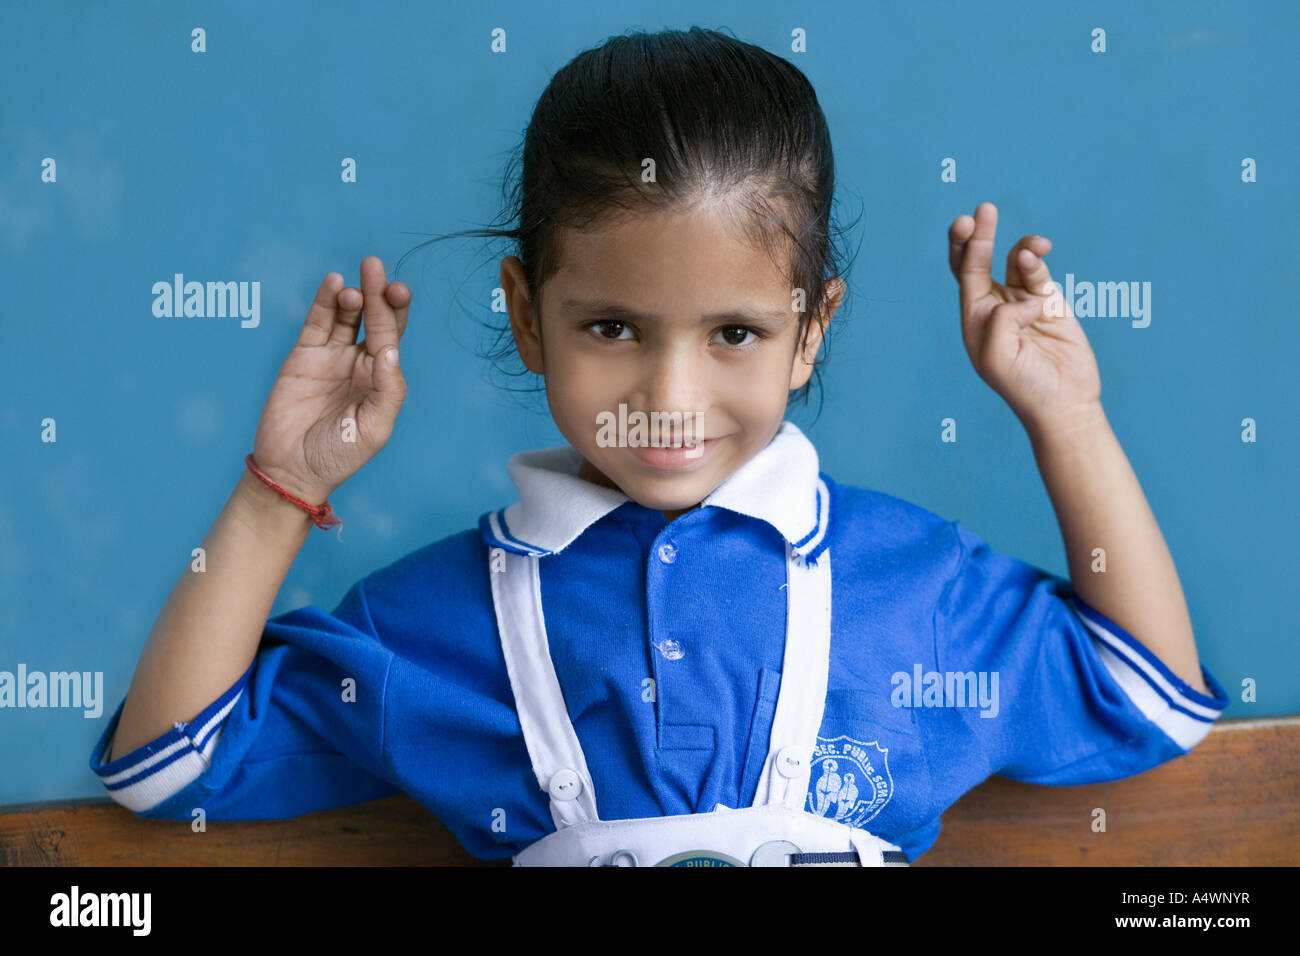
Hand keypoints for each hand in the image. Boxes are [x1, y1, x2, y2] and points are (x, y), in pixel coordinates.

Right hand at [250, 256, 409, 502]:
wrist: (292, 470)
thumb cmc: (339, 455)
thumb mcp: (374, 429)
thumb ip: (387, 391)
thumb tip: (391, 352)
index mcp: (382, 379)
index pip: (392, 337)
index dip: (395, 312)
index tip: (397, 291)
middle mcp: (360, 363)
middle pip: (374, 319)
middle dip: (377, 294)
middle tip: (375, 269)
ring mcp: (332, 357)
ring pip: (346, 316)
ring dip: (352, 296)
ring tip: (353, 289)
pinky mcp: (304, 356)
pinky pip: (317, 323)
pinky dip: (324, 302)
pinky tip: (333, 283)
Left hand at [948, 202, 1101, 434]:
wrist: (1064, 402)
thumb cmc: (1024, 385)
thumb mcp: (998, 355)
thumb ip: (1001, 320)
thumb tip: (1025, 297)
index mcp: (974, 318)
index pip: (963, 273)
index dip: (962, 245)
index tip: (965, 222)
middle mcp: (994, 306)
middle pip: (980, 260)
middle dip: (979, 234)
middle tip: (983, 209)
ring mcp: (1023, 301)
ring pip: (1016, 260)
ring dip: (1023, 248)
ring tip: (1034, 250)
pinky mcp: (1050, 301)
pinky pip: (1040, 272)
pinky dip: (1039, 261)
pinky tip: (1040, 258)